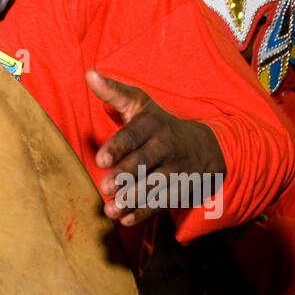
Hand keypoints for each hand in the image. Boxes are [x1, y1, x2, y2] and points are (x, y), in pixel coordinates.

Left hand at [86, 70, 225, 226]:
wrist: (205, 146)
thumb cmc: (158, 124)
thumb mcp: (140, 104)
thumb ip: (113, 92)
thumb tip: (89, 74)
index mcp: (153, 124)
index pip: (134, 135)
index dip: (117, 147)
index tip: (100, 160)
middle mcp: (166, 146)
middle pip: (144, 162)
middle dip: (124, 175)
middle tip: (105, 187)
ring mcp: (175, 169)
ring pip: (153, 186)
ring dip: (132, 199)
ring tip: (110, 210)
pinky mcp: (179, 189)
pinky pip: (162, 202)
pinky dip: (144, 213)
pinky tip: (126, 220)